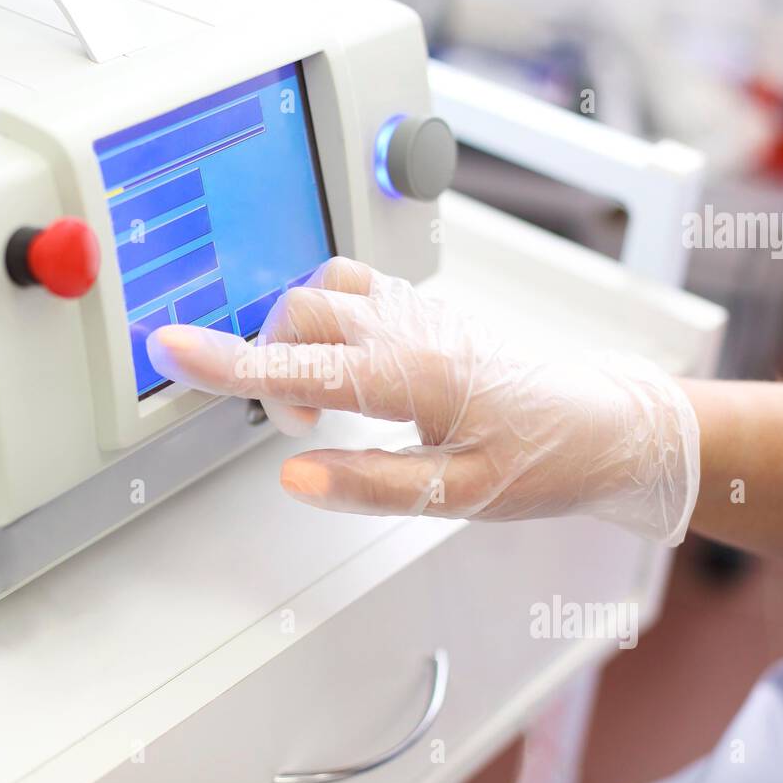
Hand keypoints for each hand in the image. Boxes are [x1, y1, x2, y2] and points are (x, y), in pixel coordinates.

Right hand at [147, 258, 699, 543]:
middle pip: (299, 313)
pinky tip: (349, 365)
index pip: (300, 366)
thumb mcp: (461, 495)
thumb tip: (295, 475)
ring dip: (298, 336)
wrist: (613, 425)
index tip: (169, 349)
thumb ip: (371, 484)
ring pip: (323, 291)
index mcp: (415, 376)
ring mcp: (422, 310)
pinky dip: (326, 318)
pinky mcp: (431, 309)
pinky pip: (355, 288)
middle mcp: (413, 329)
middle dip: (270, 361)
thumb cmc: (548, 460)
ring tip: (326, 399)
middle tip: (302, 425)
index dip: (226, 361)